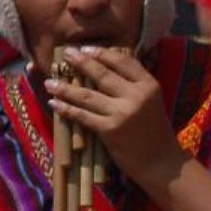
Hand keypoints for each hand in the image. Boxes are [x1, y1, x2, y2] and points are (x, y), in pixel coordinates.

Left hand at [46, 46, 182, 189]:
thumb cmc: (154, 131)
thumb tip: (105, 67)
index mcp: (149, 85)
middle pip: (102, 73)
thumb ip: (134, 85)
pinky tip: (54, 103)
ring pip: (87, 94)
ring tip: (50, 82)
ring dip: (65, 87)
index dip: (101, 53)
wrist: (160, 162)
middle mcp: (137, 95)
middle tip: (64, 54)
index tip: (85, 49)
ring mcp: (122, 113)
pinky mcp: (110, 129)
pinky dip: (66, 109)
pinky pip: (82, 115)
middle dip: (80, 62)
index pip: (123, 61)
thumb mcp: (151, 102)